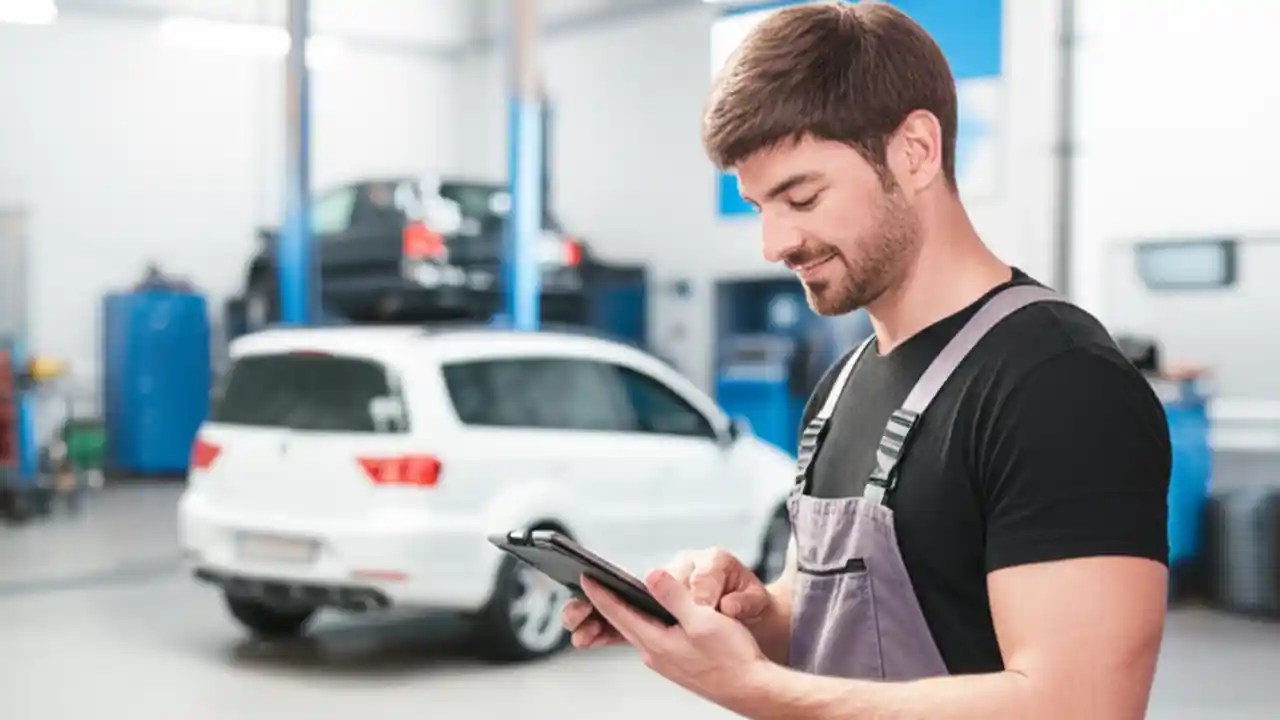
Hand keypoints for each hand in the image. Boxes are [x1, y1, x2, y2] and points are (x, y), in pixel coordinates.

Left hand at [562, 547, 778, 650]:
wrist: (752, 689)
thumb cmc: (732, 658)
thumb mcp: (703, 620)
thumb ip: (675, 597)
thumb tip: (650, 575)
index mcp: (656, 642)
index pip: (618, 612)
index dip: (600, 593)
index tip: (585, 577)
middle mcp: (654, 653)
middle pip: (622, 622)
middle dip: (605, 602)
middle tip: (591, 583)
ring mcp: (665, 660)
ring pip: (637, 630)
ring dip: (624, 612)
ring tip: (613, 596)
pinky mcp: (677, 663)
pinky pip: (652, 637)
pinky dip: (644, 622)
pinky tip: (650, 616)